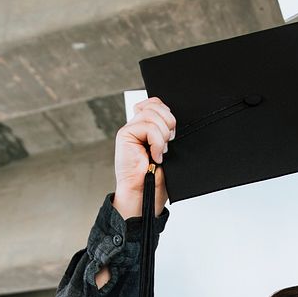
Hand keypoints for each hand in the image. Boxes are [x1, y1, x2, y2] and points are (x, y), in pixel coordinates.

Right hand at [113, 98, 174, 219]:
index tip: (172, 131)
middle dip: (168, 122)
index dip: (166, 111)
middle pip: (155, 105)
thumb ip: (166, 131)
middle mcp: (137, 126)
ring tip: (161, 151)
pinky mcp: (124, 135)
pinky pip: (147, 126)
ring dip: (162, 135)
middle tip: (169, 142)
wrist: (145, 193)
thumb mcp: (167, 150)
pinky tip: (155, 155)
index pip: (155, 103)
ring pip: (152, 114)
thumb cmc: (156, 177)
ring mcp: (130, 130)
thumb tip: (173, 119)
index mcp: (146, 127)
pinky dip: (156, 142)